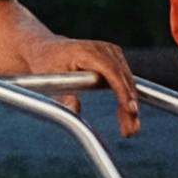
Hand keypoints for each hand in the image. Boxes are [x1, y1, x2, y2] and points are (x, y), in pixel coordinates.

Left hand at [17, 28, 139, 136]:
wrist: (47, 48)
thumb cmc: (47, 62)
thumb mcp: (49, 78)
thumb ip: (63, 96)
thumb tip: (75, 111)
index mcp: (87, 51)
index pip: (111, 71)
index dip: (122, 90)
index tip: (130, 109)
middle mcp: (103, 48)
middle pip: (123, 78)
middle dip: (129, 105)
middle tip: (130, 129)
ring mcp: (111, 52)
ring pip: (127, 81)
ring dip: (130, 105)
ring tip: (129, 129)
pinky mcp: (114, 58)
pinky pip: (124, 80)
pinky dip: (126, 99)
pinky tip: (127, 117)